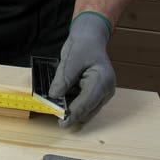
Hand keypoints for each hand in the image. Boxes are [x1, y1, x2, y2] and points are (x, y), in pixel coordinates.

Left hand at [49, 11, 115, 126]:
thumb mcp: (70, 59)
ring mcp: (102, 94)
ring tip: (56, 106)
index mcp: (102, 80)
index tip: (60, 121)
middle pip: (87, 110)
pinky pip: (84, 104)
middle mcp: (106, 90)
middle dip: (71, 114)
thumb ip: (63, 79)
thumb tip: (54, 96)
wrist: (90, 38)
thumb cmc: (83, 46)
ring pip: (86, 110)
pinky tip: (62, 99)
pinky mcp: (96, 94)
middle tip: (55, 115)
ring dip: (71, 110)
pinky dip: (72, 104)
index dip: (73, 114)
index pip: (87, 103)